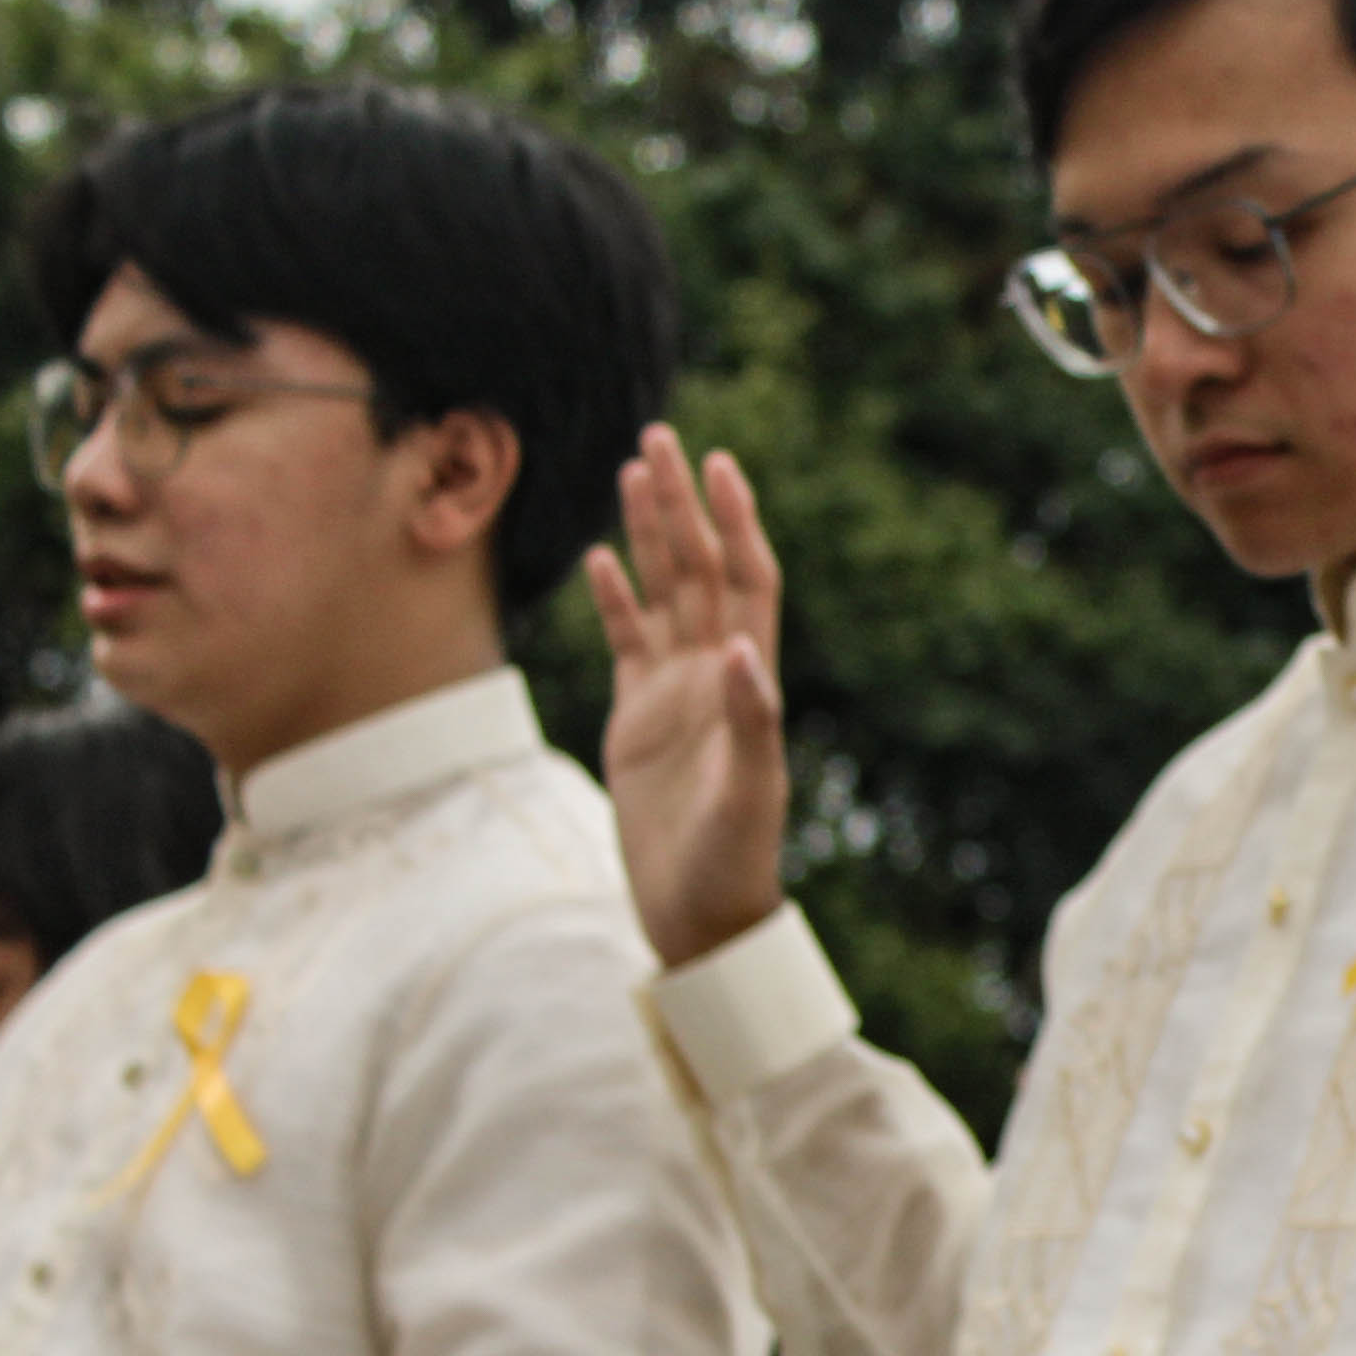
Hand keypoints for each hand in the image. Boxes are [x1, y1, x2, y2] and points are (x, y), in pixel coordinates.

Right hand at [587, 429, 796, 972]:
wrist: (701, 918)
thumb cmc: (732, 864)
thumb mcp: (746, 794)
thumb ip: (749, 721)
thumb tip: (741, 651)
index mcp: (748, 684)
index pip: (746, 581)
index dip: (735, 521)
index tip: (720, 463)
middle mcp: (716, 677)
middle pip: (700, 570)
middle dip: (683, 505)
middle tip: (663, 436)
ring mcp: (676, 694)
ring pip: (664, 595)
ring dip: (653, 535)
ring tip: (636, 470)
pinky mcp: (639, 720)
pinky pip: (629, 644)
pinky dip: (617, 599)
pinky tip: (606, 556)